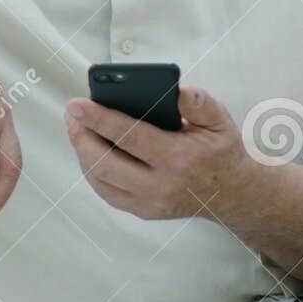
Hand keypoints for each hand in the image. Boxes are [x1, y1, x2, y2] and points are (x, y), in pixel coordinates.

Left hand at [64, 83, 254, 220]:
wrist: (231, 194)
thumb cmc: (219, 150)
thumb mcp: (219, 121)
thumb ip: (199, 103)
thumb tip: (177, 90)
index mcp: (179, 159)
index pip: (130, 137)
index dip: (98, 119)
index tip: (76, 104)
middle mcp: (161, 185)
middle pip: (105, 164)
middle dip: (80, 137)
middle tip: (71, 115)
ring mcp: (150, 203)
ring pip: (100, 180)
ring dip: (82, 152)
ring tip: (76, 127)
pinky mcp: (143, 211)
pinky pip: (106, 191)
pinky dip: (92, 169)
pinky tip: (89, 149)